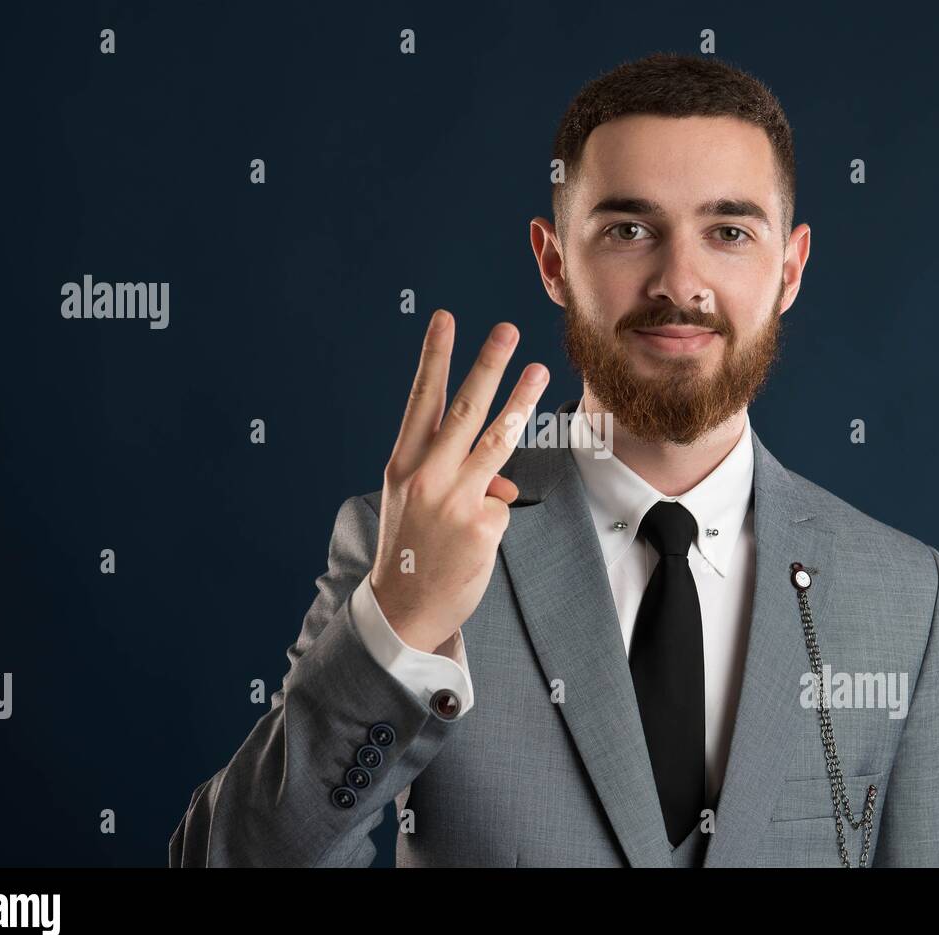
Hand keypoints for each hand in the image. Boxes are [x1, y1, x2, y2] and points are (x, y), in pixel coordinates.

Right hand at [369, 309, 548, 653]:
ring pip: (496, 442)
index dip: (435, 358)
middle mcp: (427, 477)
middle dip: (486, 365)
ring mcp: (456, 501)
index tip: (445, 319)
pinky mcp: (483, 527)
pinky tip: (473, 542)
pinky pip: (503, 506)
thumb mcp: (414, 503)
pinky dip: (494, 517)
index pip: (421, 401)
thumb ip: (449, 473)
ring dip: (520, 402)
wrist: (401, 612)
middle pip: (464, 411)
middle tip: (504, 330)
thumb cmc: (409, 548)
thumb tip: (500, 476)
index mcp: (403, 465)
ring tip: (538, 371)